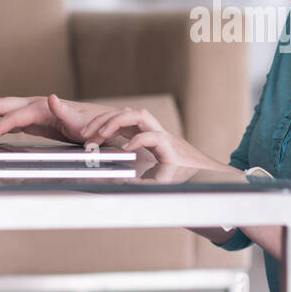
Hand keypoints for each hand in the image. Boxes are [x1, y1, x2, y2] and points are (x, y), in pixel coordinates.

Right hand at [0, 94, 126, 147]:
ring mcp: (32, 111)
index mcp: (42, 107)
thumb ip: (64, 110)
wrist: (98, 125)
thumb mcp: (80, 121)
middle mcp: (34, 105)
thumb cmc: (89, 126)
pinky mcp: (33, 119)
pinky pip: (8, 121)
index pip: (12, 117)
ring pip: (1, 112)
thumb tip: (52, 97)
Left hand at [78, 104, 216, 169]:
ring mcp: (163, 137)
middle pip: (127, 111)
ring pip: (141, 114)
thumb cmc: (176, 176)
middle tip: (85, 134)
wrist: (205, 179)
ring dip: (118, 121)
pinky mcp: (172, 148)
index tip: (85, 137)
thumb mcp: (147, 173)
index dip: (102, 123)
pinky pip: (155, 136)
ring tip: (102, 134)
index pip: (121, 119)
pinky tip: (127, 149)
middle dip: (103, 119)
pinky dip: (139, 140)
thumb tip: (113, 180)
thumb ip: (132, 172)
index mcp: (146, 134)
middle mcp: (153, 131)